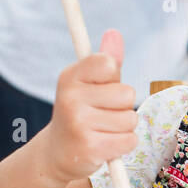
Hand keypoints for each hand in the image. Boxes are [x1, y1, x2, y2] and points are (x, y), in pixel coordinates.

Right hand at [38, 30, 137, 184]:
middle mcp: (71, 98)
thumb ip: (105, 61)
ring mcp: (79, 123)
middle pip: (127, 93)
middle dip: (122, 106)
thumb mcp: (87, 85)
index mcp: (70, 77)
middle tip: (101, 114)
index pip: (108, 63)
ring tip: (102, 130)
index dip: (113, 78)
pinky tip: (105, 145)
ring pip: (131, 119)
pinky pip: (130, 140)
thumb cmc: (80, 113)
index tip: (100, 88)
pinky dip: (123, 144)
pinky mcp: (90, 148)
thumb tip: (114, 33)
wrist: (57, 154)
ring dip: (123, 127)